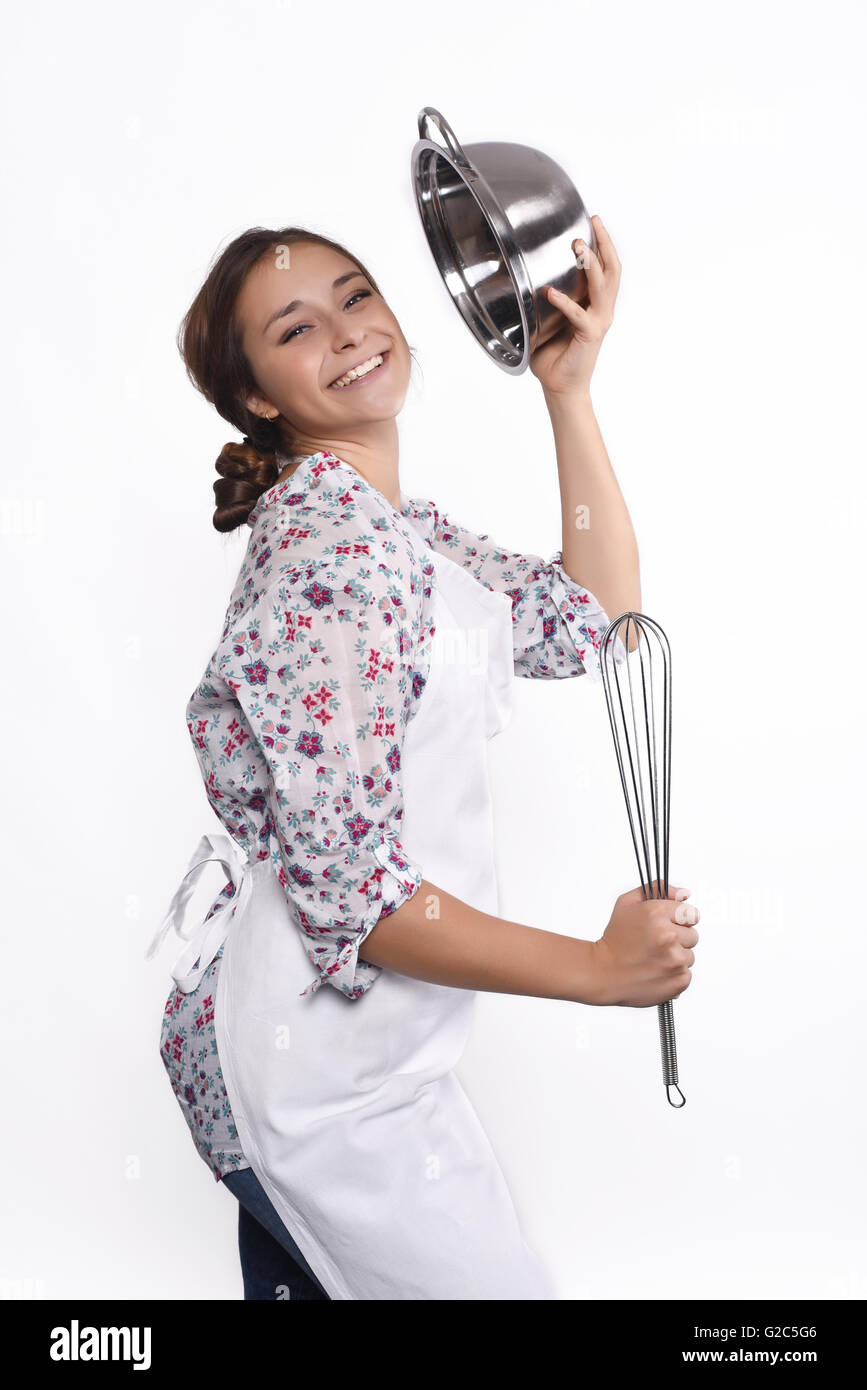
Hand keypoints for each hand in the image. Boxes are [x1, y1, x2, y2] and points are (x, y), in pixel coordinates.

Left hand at [529, 214, 621, 397]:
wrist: (561, 387)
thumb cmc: (554, 356)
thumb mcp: (548, 320)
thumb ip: (546, 301)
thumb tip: (524, 279)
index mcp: (596, 304)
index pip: (607, 268)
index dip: (603, 244)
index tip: (593, 222)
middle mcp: (602, 310)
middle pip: (613, 269)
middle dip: (605, 243)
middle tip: (594, 221)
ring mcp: (599, 322)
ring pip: (603, 286)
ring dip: (591, 264)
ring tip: (578, 246)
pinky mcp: (589, 336)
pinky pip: (579, 315)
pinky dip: (565, 303)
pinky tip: (549, 293)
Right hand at [590, 881, 699, 1007]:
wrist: (603, 972)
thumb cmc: (615, 939)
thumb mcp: (627, 904)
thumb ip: (657, 889)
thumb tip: (684, 893)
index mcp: (657, 913)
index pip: (691, 913)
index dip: (678, 920)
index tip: (668, 925)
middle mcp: (669, 936)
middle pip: (693, 934)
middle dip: (678, 938)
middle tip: (657, 943)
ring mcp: (675, 960)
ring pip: (689, 955)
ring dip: (676, 957)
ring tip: (654, 959)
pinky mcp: (678, 980)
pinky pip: (686, 974)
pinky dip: (674, 975)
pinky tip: (656, 971)